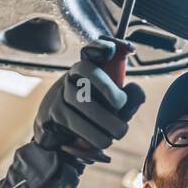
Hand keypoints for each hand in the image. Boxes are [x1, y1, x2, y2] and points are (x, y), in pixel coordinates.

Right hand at [33, 39, 144, 164]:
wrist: (61, 137)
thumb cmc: (93, 117)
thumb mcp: (114, 106)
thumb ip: (130, 99)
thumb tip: (135, 92)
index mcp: (88, 70)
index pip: (92, 50)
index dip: (101, 46)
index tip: (112, 51)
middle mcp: (71, 77)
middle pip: (88, 71)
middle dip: (108, 88)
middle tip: (121, 104)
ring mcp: (59, 95)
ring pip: (81, 101)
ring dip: (105, 120)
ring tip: (119, 132)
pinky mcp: (52, 115)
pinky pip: (73, 123)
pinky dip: (92, 135)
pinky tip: (102, 141)